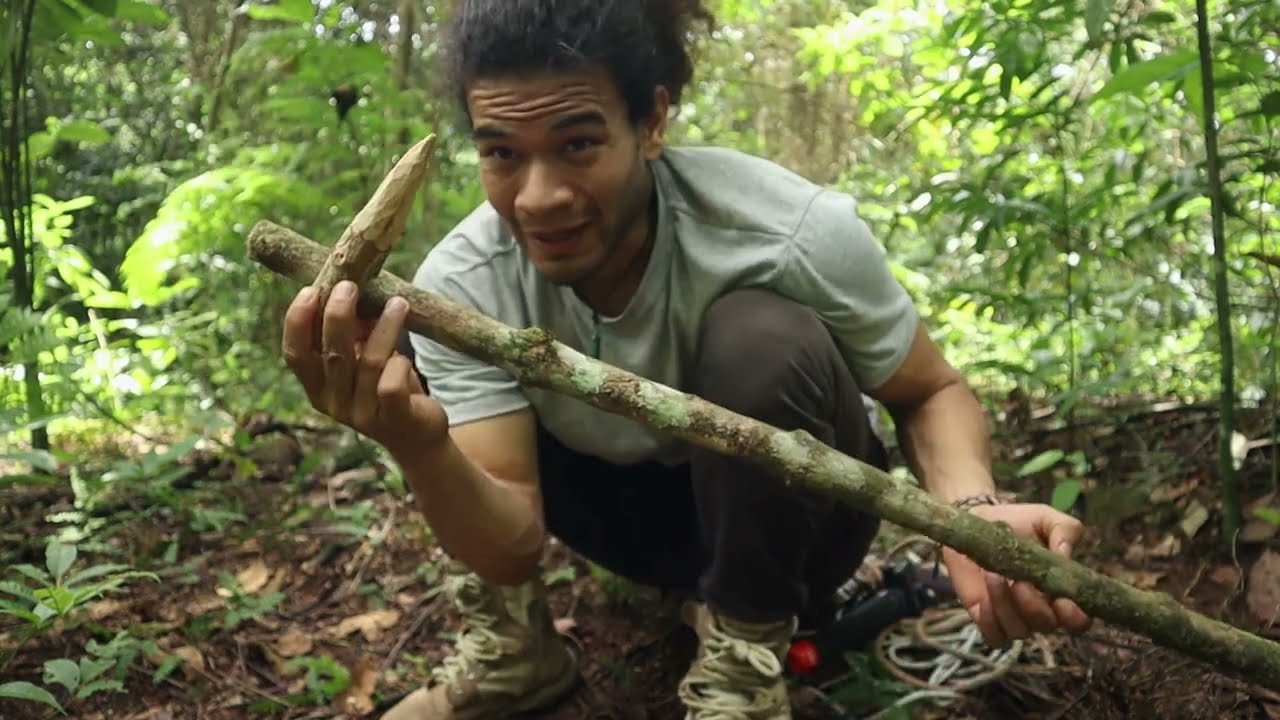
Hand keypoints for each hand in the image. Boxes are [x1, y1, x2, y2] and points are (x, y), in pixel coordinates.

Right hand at [281, 280, 447, 459]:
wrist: (419, 438)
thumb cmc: (387, 389)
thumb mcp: (364, 361)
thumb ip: (355, 336)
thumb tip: (353, 297)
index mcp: (317, 388)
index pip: (295, 355)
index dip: (297, 323)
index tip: (309, 290)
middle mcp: (333, 404)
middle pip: (331, 354)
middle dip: (338, 316)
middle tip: (350, 286)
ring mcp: (362, 415)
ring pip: (369, 363)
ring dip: (384, 328)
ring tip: (398, 303)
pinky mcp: (393, 419)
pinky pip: (391, 384)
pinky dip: (400, 363)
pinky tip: (406, 356)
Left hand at [941, 502, 1092, 646]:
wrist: (977, 521)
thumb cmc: (1018, 522)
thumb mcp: (1046, 518)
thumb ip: (1065, 530)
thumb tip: (1065, 554)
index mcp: (1061, 589)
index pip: (1079, 620)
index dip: (1074, 617)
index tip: (1062, 600)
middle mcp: (1041, 608)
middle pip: (1046, 625)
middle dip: (1033, 606)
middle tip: (1019, 580)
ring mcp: (1013, 615)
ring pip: (1018, 631)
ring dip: (1006, 606)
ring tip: (994, 575)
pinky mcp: (986, 617)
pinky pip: (994, 636)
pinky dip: (989, 621)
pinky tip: (982, 599)